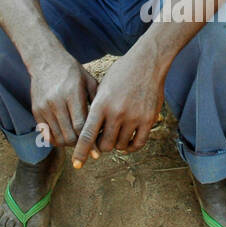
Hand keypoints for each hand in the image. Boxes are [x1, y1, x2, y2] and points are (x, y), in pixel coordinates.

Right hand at [29, 47, 98, 148]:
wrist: (45, 60)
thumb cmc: (72, 71)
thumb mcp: (89, 82)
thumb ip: (97, 102)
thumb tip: (106, 127)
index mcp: (72, 94)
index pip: (81, 126)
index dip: (90, 141)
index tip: (97, 151)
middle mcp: (56, 102)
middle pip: (69, 136)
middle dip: (80, 144)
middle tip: (88, 145)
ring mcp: (44, 108)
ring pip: (58, 138)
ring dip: (69, 144)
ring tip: (78, 141)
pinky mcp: (36, 111)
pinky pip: (46, 135)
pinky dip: (57, 140)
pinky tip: (65, 136)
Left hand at [71, 45, 164, 167]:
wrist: (147, 62)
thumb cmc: (121, 74)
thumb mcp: (102, 88)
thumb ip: (96, 110)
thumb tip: (91, 135)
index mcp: (101, 105)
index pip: (87, 135)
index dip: (81, 152)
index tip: (77, 164)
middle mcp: (116, 113)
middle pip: (104, 145)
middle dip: (101, 146)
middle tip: (102, 139)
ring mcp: (134, 117)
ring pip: (120, 145)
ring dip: (117, 144)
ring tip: (116, 134)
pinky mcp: (149, 119)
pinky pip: (138, 143)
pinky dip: (131, 146)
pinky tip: (128, 142)